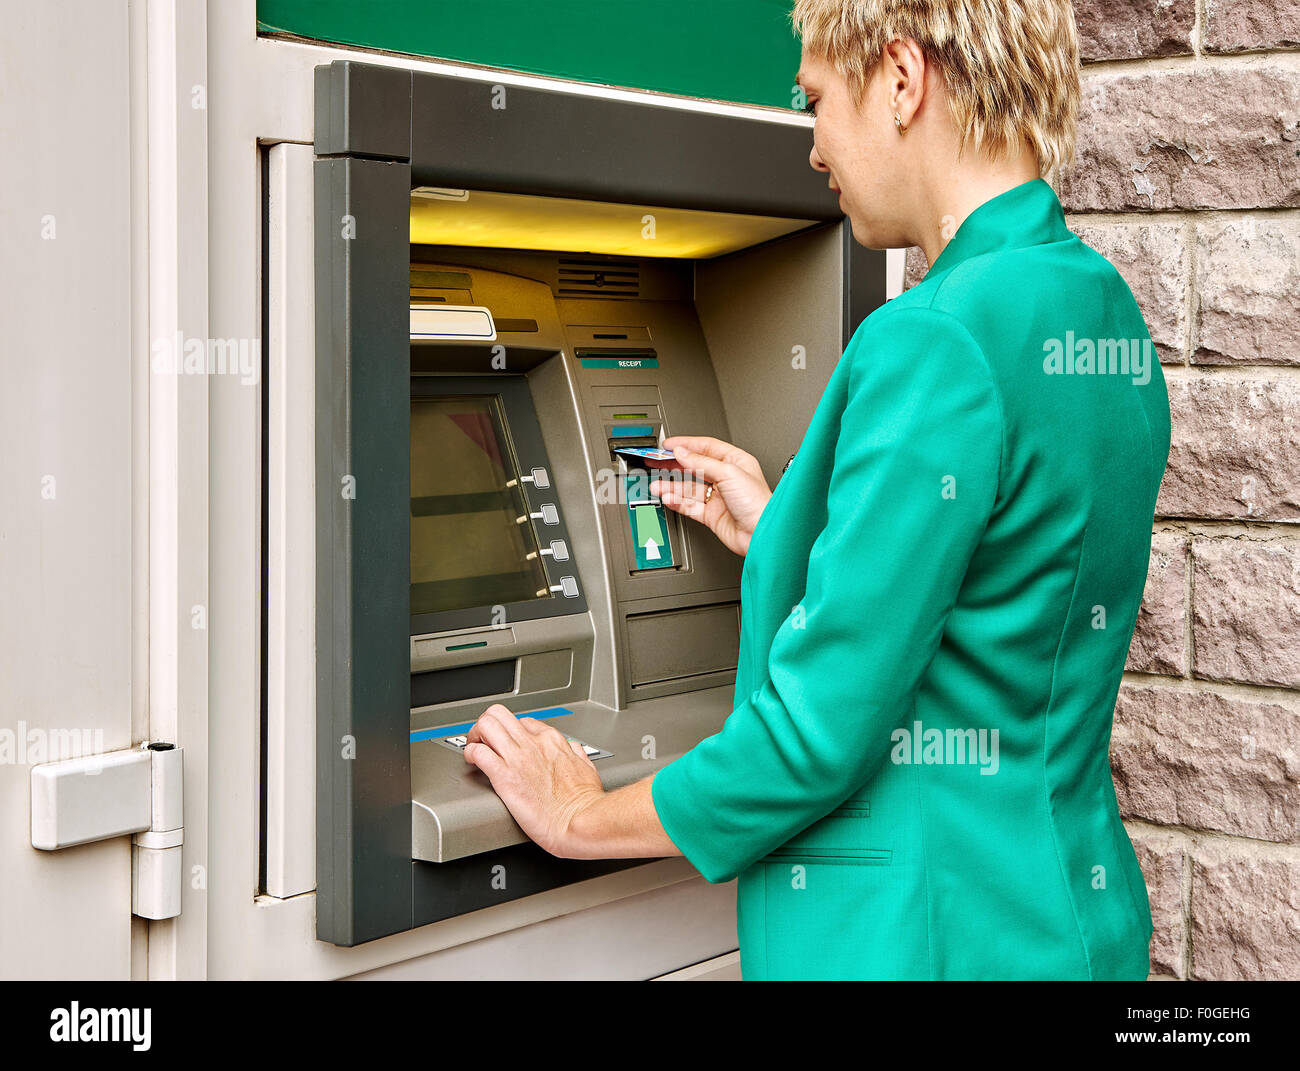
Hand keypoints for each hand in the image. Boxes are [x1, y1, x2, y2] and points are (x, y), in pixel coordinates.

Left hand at [463, 704, 604, 856]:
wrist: (579, 821)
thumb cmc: (585, 802)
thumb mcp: (587, 768)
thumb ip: (576, 754)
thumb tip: (572, 750)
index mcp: (552, 741)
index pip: (523, 722)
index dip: (510, 731)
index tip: (507, 744)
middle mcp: (533, 743)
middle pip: (500, 714)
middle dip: (487, 725)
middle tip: (484, 740)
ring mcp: (517, 757)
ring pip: (486, 725)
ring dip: (475, 735)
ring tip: (475, 748)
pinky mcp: (504, 776)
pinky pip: (478, 752)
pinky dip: (470, 755)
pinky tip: (472, 763)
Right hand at [651, 436, 771, 556]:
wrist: (761, 534)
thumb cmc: (758, 502)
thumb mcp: (729, 473)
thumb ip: (701, 462)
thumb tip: (682, 452)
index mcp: (735, 462)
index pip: (705, 447)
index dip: (686, 444)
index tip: (668, 445)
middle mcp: (726, 478)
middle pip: (694, 467)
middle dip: (673, 464)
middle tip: (655, 461)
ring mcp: (718, 497)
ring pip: (689, 488)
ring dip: (671, 486)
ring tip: (657, 485)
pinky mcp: (711, 515)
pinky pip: (689, 505)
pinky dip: (677, 501)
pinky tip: (668, 498)